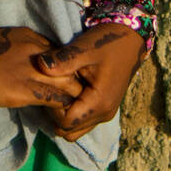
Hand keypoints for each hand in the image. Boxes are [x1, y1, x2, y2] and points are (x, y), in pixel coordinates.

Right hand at [0, 24, 85, 115]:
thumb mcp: (2, 42)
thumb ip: (19, 53)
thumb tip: (27, 67)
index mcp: (31, 37)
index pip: (63, 55)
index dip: (67, 72)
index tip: (64, 85)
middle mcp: (37, 50)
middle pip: (74, 68)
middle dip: (78, 85)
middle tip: (72, 104)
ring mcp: (32, 70)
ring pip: (72, 85)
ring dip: (73, 101)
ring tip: (66, 114)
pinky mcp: (24, 89)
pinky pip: (56, 100)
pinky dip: (61, 111)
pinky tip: (56, 120)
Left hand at [32, 22, 146, 141]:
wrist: (130, 39)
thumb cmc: (107, 42)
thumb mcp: (84, 48)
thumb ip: (62, 60)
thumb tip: (39, 65)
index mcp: (99, 103)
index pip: (66, 123)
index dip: (52, 108)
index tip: (49, 87)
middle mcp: (104, 114)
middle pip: (70, 131)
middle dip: (56, 115)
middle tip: (52, 89)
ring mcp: (105, 113)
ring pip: (76, 130)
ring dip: (64, 115)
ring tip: (59, 90)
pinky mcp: (104, 108)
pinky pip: (83, 121)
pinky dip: (73, 112)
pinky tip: (67, 91)